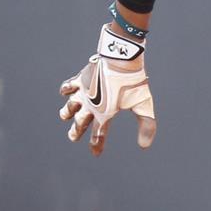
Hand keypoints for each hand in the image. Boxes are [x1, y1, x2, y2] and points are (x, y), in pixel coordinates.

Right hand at [58, 25, 156, 155]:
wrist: (121, 57)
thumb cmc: (133, 82)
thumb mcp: (143, 104)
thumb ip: (146, 126)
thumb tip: (144, 146)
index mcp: (104, 113)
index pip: (98, 133)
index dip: (96, 144)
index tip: (96, 153)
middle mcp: (91, 105)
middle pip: (80, 122)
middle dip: (77, 131)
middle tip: (73, 138)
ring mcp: (84, 91)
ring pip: (71, 106)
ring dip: (67, 112)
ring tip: (64, 116)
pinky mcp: (81, 78)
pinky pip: (69, 85)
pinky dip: (66, 90)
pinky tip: (64, 92)